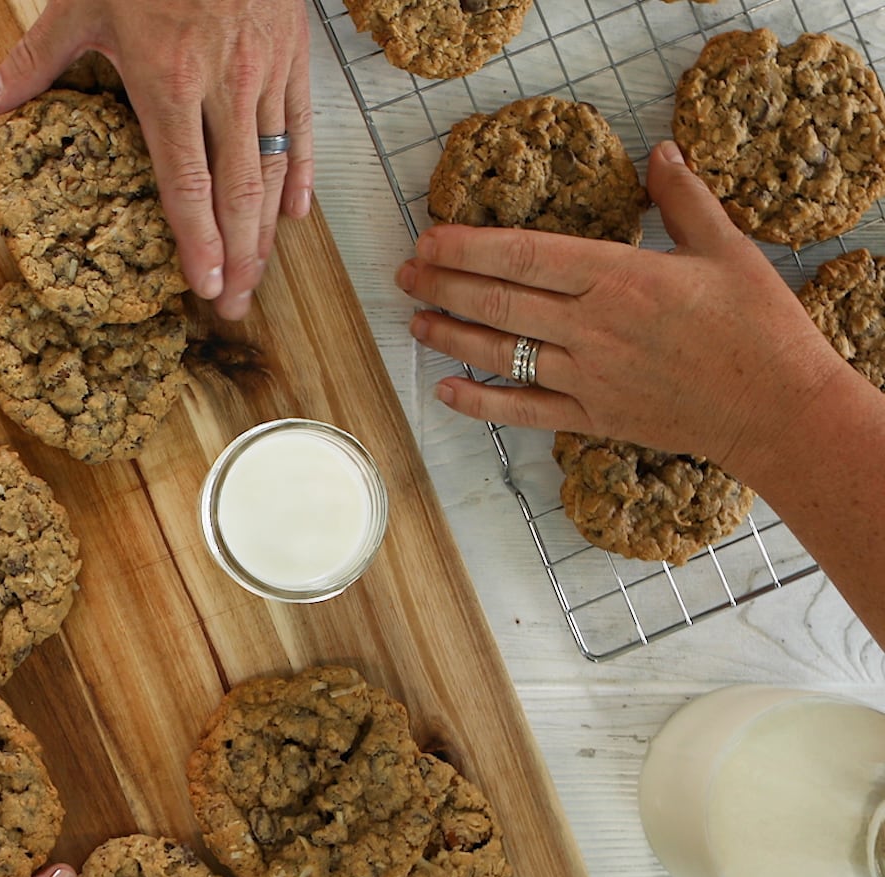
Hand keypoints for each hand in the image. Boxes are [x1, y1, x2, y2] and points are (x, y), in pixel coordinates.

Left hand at [0, 0, 314, 322]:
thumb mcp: (80, 3)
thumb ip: (34, 61)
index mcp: (167, 83)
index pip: (185, 181)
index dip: (197, 240)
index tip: (202, 285)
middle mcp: (223, 88)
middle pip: (236, 192)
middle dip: (237, 257)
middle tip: (234, 305)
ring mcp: (264, 74)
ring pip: (274, 169)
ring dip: (267, 231)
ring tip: (259, 277)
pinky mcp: (293, 56)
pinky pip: (302, 128)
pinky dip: (300, 174)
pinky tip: (296, 214)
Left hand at [399, 141, 857, 474]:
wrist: (777, 408)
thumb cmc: (756, 325)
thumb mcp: (725, 248)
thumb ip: (682, 198)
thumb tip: (659, 152)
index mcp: (618, 278)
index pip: (524, 256)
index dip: (468, 247)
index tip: (429, 239)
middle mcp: (591, 327)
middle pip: (499, 302)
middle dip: (444, 285)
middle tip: (406, 273)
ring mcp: (587, 376)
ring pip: (501, 353)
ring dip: (451, 336)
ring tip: (416, 320)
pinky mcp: (592, 417)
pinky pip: (522, 409)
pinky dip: (479, 402)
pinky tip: (445, 390)